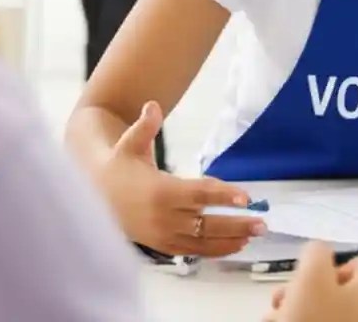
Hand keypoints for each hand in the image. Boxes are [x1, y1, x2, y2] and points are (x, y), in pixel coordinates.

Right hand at [102, 101, 264, 256]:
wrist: (95, 197)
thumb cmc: (118, 167)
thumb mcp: (128, 143)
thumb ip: (144, 126)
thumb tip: (153, 105)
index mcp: (158, 191)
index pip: (198, 194)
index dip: (223, 195)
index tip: (246, 197)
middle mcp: (163, 217)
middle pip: (205, 223)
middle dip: (236, 224)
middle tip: (262, 222)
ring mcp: (163, 235)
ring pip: (202, 242)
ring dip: (231, 240)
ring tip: (255, 234)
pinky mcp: (163, 246)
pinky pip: (194, 252)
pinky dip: (216, 250)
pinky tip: (236, 245)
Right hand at [263, 241, 357, 321]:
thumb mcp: (310, 278)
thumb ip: (316, 253)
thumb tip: (320, 253)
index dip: (333, 264)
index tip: (309, 279)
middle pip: (340, 289)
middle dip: (303, 292)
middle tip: (281, 302)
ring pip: (325, 313)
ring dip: (294, 313)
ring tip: (273, 321)